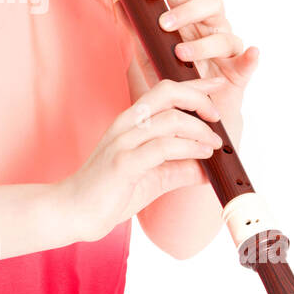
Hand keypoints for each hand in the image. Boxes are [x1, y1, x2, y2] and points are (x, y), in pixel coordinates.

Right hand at [57, 76, 228, 241]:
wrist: (74, 210)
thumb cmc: (110, 191)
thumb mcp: (154, 177)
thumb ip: (180, 169)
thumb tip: (210, 170)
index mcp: (132, 121)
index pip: (166, 92)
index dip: (195, 84)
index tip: (218, 83)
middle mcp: (127, 124)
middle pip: (168, 92)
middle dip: (198, 97)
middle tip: (216, 115)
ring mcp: (124, 142)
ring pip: (170, 120)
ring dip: (200, 129)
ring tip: (215, 143)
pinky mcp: (124, 163)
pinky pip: (163, 147)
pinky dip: (189, 148)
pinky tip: (203, 155)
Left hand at [123, 0, 259, 126]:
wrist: (191, 114)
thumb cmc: (173, 77)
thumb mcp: (150, 54)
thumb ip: (137, 30)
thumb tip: (119, 4)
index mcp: (189, 20)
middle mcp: (211, 30)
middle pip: (211, 4)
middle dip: (187, 11)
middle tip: (164, 24)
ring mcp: (227, 51)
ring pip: (225, 35)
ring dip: (202, 43)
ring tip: (181, 54)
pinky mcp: (238, 73)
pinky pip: (248, 62)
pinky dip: (250, 57)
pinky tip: (250, 53)